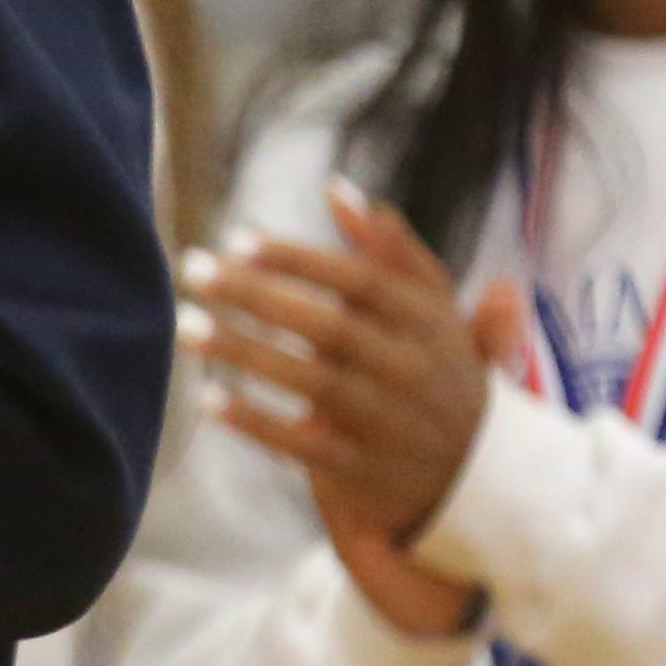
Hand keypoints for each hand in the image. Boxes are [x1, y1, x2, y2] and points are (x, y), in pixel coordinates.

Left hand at [181, 181, 519, 637]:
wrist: (480, 476)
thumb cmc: (438, 370)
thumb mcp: (433, 311)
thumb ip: (389, 251)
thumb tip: (336, 189)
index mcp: (430, 325)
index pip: (361, 282)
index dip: (300, 259)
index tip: (237, 239)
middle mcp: (411, 371)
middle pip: (329, 327)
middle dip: (257, 296)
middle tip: (191, 270)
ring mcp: (388, 424)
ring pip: (310, 383)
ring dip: (243, 352)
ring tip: (184, 325)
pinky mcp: (363, 470)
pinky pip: (302, 445)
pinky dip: (255, 422)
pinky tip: (206, 398)